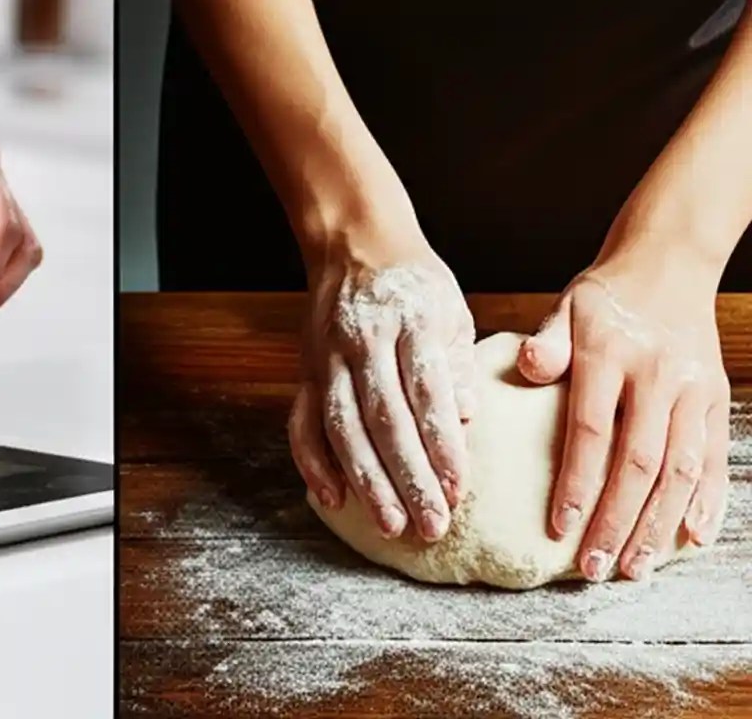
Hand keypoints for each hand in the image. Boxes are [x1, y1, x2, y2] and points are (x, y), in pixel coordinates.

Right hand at [289, 226, 475, 541]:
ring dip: (366, 480)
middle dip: (409, 478)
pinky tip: (332, 497)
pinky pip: (302, 422)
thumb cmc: (413, 281)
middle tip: (432, 526)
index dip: (442, 444)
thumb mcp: (451, 308)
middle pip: (384, 418)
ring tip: (391, 524)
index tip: (460, 490)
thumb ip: (457, 365)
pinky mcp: (305, 370)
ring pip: (343, 427)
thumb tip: (466, 421)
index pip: (427, 392)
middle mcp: (363, 338)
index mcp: (410, 319)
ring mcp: (327, 356)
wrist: (352, 243)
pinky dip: (313, 462)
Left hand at [518, 257, 729, 581]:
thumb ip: (547, 341)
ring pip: (680, 469)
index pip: (592, 431)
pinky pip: (714, 458)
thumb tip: (529, 366)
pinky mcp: (717, 400)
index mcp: (613, 356)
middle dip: (617, 520)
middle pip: (639, 462)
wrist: (671, 262)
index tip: (561, 528)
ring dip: (658, 524)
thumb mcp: (567, 307)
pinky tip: (690, 538)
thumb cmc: (605, 296)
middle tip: (596, 568)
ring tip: (634, 567)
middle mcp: (660, 377)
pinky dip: (706, 501)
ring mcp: (695, 391)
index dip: (578, 483)